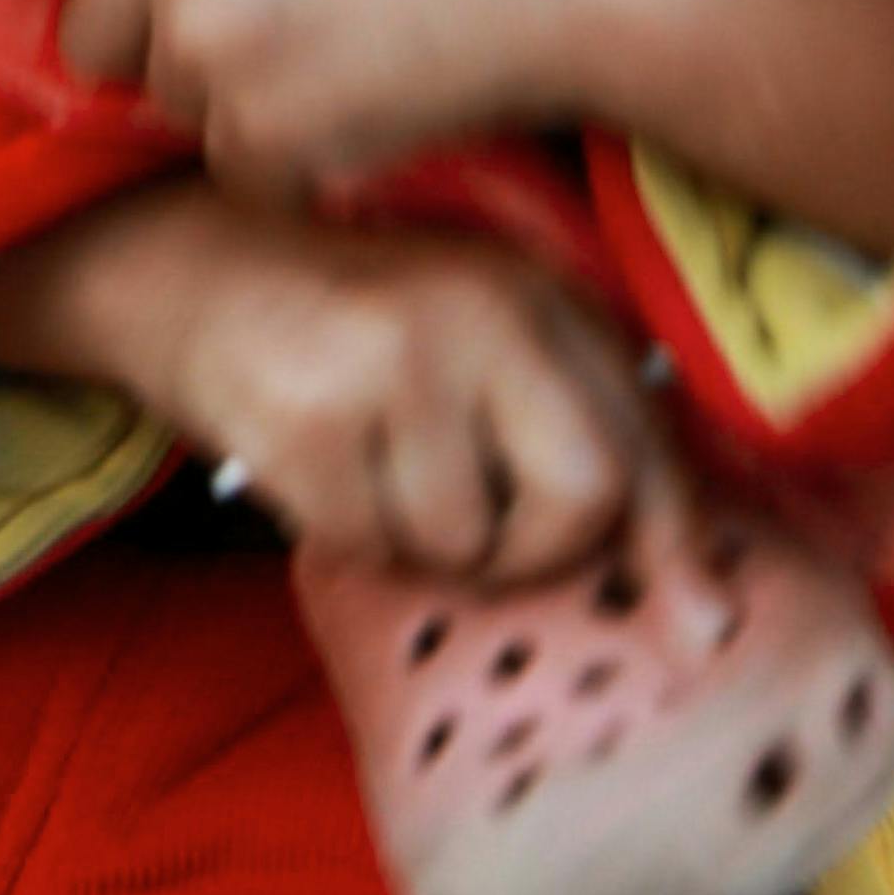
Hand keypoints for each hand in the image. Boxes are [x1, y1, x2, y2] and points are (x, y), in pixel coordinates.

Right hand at [0, 188, 663, 584]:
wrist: (188, 265)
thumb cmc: (364, 331)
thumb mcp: (490, 358)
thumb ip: (600, 462)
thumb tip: (705, 629)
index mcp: (545, 292)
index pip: (651, 444)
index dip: (671, 543)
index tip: (695, 622)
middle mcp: (485, 308)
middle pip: (585, 498)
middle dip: (533, 549)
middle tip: (473, 528)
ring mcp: (394, 357)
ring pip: (463, 543)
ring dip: (420, 540)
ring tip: (374, 462)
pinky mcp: (310, 415)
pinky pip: (370, 547)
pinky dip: (347, 534)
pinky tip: (318, 462)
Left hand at [30, 0, 661, 193]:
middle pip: (86, 26)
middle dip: (150, 39)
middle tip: (266, 19)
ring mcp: (205, 37)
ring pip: (166, 102)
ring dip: (232, 99)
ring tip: (342, 47)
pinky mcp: (258, 131)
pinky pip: (237, 167)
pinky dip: (294, 158)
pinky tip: (370, 101)